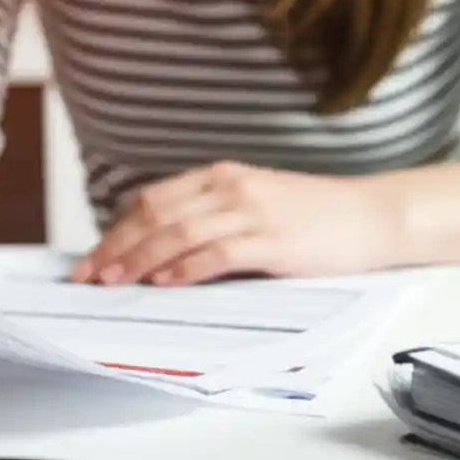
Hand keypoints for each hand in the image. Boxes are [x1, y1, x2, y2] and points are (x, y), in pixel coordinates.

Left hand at [72, 161, 399, 285]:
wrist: (372, 215)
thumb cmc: (315, 218)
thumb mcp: (257, 205)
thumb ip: (213, 219)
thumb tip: (161, 255)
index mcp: (222, 176)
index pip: (153, 200)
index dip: (116, 230)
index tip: (91, 258)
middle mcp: (231, 187)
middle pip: (156, 215)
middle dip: (115, 247)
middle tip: (87, 276)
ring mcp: (252, 211)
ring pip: (178, 233)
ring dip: (139, 259)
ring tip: (113, 282)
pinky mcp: (273, 240)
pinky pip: (217, 253)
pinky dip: (185, 268)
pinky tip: (163, 283)